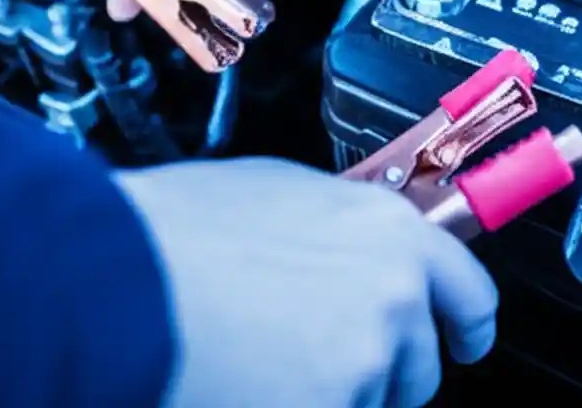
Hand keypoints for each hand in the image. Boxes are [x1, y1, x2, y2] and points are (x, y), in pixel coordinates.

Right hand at [114, 158, 498, 407]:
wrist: (112, 281)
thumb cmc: (175, 232)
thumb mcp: (279, 194)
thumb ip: (341, 230)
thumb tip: (354, 252)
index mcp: (390, 233)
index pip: (470, 292)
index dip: (467, 322)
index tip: (465, 337)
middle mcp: (393, 300)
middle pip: (418, 366)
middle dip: (381, 371)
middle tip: (319, 359)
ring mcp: (363, 368)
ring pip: (367, 401)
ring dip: (331, 394)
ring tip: (261, 365)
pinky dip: (295, 403)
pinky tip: (245, 385)